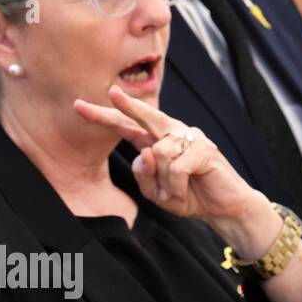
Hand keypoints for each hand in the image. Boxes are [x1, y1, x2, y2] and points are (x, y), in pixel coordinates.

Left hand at [74, 85, 265, 226]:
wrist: (224, 209)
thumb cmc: (188, 195)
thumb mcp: (156, 192)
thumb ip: (143, 174)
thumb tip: (145, 152)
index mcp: (156, 140)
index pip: (126, 126)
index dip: (102, 116)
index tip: (77, 105)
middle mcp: (172, 133)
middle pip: (146, 116)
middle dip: (128, 106)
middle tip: (112, 92)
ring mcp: (191, 138)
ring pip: (157, 154)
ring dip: (162, 183)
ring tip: (175, 192)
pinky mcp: (205, 150)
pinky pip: (175, 167)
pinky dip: (175, 186)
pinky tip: (185, 191)